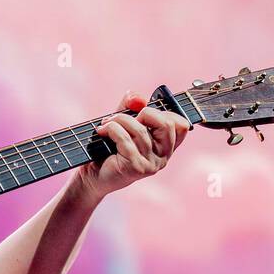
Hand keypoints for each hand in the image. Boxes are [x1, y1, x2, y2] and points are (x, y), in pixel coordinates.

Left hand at [72, 90, 189, 201]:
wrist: (92, 175)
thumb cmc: (109, 148)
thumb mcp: (123, 122)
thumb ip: (130, 106)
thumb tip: (137, 98)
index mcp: (166, 146)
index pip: (181, 124)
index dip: (162, 112)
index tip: (141, 115)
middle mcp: (164, 157)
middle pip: (166, 124)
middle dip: (143, 113)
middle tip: (124, 118)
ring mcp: (152, 164)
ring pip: (140, 130)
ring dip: (119, 120)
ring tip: (106, 124)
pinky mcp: (137, 168)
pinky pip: (125, 139)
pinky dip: (111, 129)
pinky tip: (101, 131)